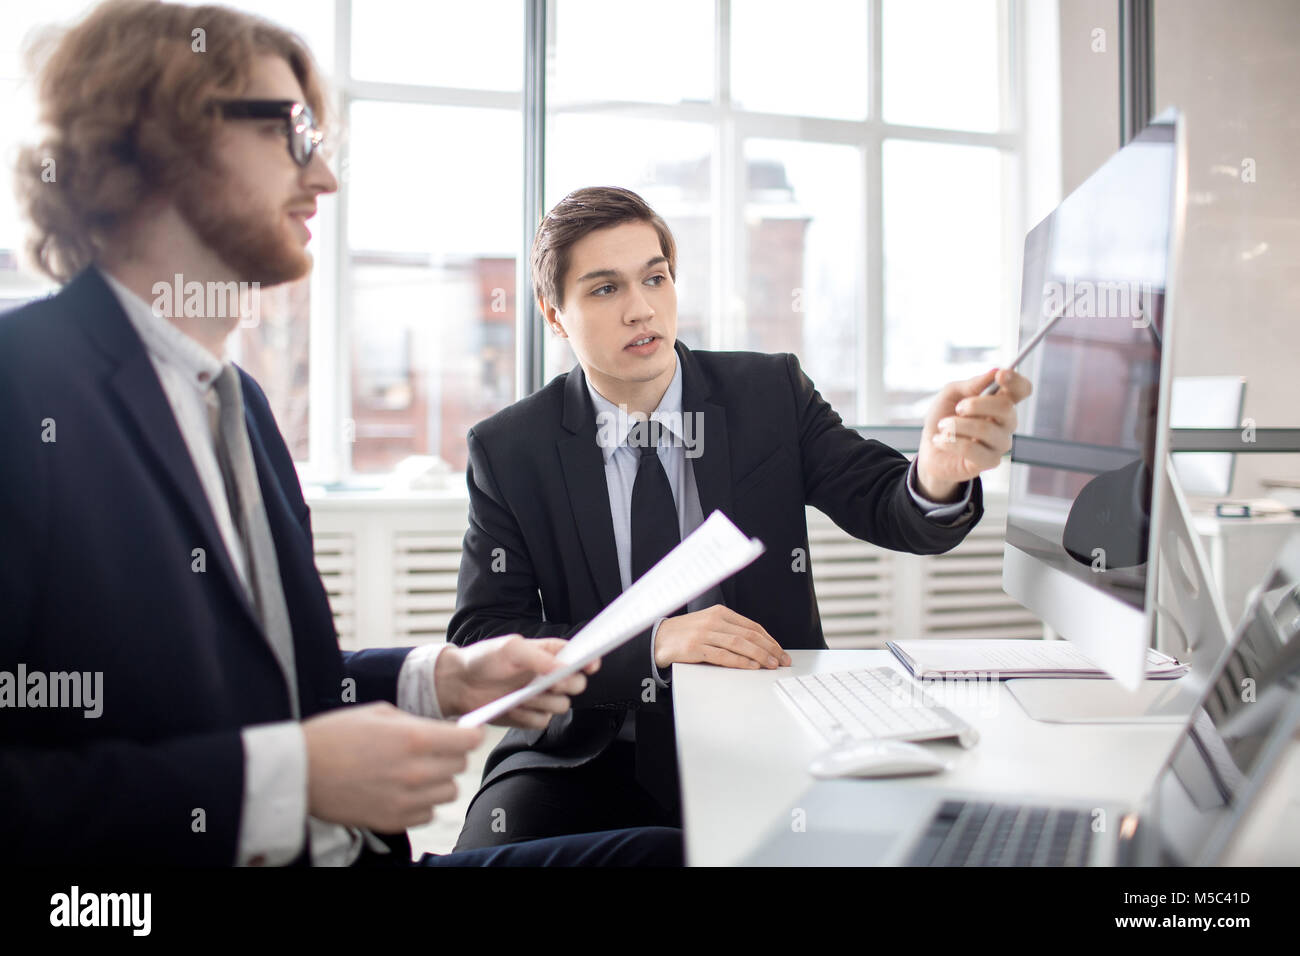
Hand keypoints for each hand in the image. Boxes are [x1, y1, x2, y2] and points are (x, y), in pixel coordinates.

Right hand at [302, 702, 483, 830]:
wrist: (299, 771)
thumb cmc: (334, 736)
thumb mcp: (379, 713)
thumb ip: (416, 722)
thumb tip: (442, 730)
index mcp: (414, 738)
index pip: (469, 740)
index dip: (470, 734)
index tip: (465, 733)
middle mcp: (416, 771)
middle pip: (461, 766)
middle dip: (451, 754)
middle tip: (433, 749)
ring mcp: (406, 799)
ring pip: (449, 792)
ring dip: (439, 780)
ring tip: (416, 771)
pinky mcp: (394, 820)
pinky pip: (428, 813)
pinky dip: (422, 803)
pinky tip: (403, 790)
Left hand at [434, 634, 599, 728]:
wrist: (459, 684)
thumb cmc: (483, 659)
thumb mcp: (510, 649)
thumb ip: (540, 658)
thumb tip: (566, 668)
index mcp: (548, 654)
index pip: (578, 656)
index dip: (588, 661)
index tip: (590, 666)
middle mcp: (548, 676)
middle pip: (576, 685)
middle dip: (565, 685)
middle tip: (546, 683)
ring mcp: (540, 698)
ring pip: (561, 706)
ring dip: (543, 702)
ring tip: (520, 694)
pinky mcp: (529, 716)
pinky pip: (542, 722)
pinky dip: (528, 716)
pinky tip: (511, 706)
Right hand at [653, 605, 790, 670]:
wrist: (657, 639)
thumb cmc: (685, 634)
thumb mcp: (708, 625)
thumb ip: (729, 631)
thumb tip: (756, 647)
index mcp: (720, 613)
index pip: (751, 626)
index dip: (769, 639)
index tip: (779, 650)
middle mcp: (714, 621)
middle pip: (749, 635)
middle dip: (769, 648)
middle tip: (781, 660)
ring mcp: (704, 634)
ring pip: (739, 644)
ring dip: (759, 655)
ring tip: (770, 665)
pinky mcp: (696, 648)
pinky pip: (723, 655)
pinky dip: (740, 661)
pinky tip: (751, 666)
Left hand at [916, 367, 1033, 497]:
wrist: (929, 450)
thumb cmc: (943, 419)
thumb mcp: (950, 395)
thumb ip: (971, 384)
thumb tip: (994, 372)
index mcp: (1000, 402)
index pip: (1022, 390)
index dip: (1016, 381)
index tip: (1000, 375)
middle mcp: (1006, 423)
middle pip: (1006, 407)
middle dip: (975, 404)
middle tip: (957, 409)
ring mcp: (1001, 444)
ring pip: (985, 429)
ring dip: (956, 425)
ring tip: (942, 427)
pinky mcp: (990, 462)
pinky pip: (971, 448)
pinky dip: (950, 441)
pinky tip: (940, 441)